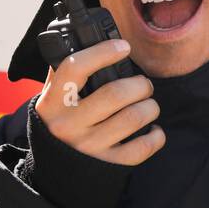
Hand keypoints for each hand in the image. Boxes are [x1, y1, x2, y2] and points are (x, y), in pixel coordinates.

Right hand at [34, 40, 165, 165]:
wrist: (56, 168)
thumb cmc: (62, 120)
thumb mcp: (53, 96)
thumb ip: (66, 72)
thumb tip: (88, 39)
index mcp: (53, 101)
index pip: (75, 67)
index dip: (103, 52)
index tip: (123, 47)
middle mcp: (68, 124)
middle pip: (115, 93)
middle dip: (140, 84)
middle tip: (143, 84)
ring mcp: (88, 146)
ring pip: (133, 117)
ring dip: (150, 107)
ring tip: (148, 104)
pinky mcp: (106, 164)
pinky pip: (141, 148)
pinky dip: (155, 136)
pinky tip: (153, 128)